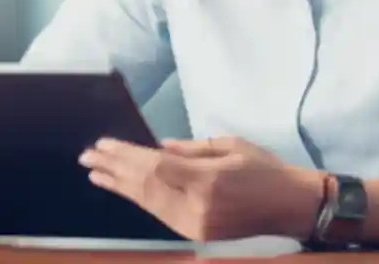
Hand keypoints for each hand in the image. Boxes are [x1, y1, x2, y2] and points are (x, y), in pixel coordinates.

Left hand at [78, 135, 324, 241]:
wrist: (291, 206)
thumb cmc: (265, 168)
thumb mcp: (230, 145)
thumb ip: (191, 149)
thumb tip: (156, 148)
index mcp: (209, 179)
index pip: (155, 166)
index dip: (126, 155)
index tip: (103, 145)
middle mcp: (198, 206)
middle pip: (145, 186)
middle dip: (114, 170)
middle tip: (87, 156)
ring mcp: (195, 224)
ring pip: (148, 204)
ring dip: (119, 187)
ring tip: (96, 173)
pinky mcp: (196, 233)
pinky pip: (160, 215)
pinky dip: (139, 200)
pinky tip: (123, 190)